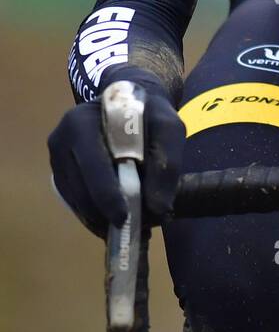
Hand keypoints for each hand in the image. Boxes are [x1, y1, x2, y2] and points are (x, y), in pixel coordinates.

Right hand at [48, 82, 184, 237]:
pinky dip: (95, 216)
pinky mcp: (60, 173)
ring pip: (77, 201)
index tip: (125, 217)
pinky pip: (75, 203)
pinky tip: (115, 220)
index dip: (108, 195)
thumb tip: (158, 208)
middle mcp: (61, 139)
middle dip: (107, 213)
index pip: (93, 165)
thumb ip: (167, 163)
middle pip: (81, 189)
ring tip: (132, 227)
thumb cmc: (149, 113)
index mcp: (82, 122)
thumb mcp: (168, 128)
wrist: (128, 102)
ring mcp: (57, 158)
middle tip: (135, 229)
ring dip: (102, 218)